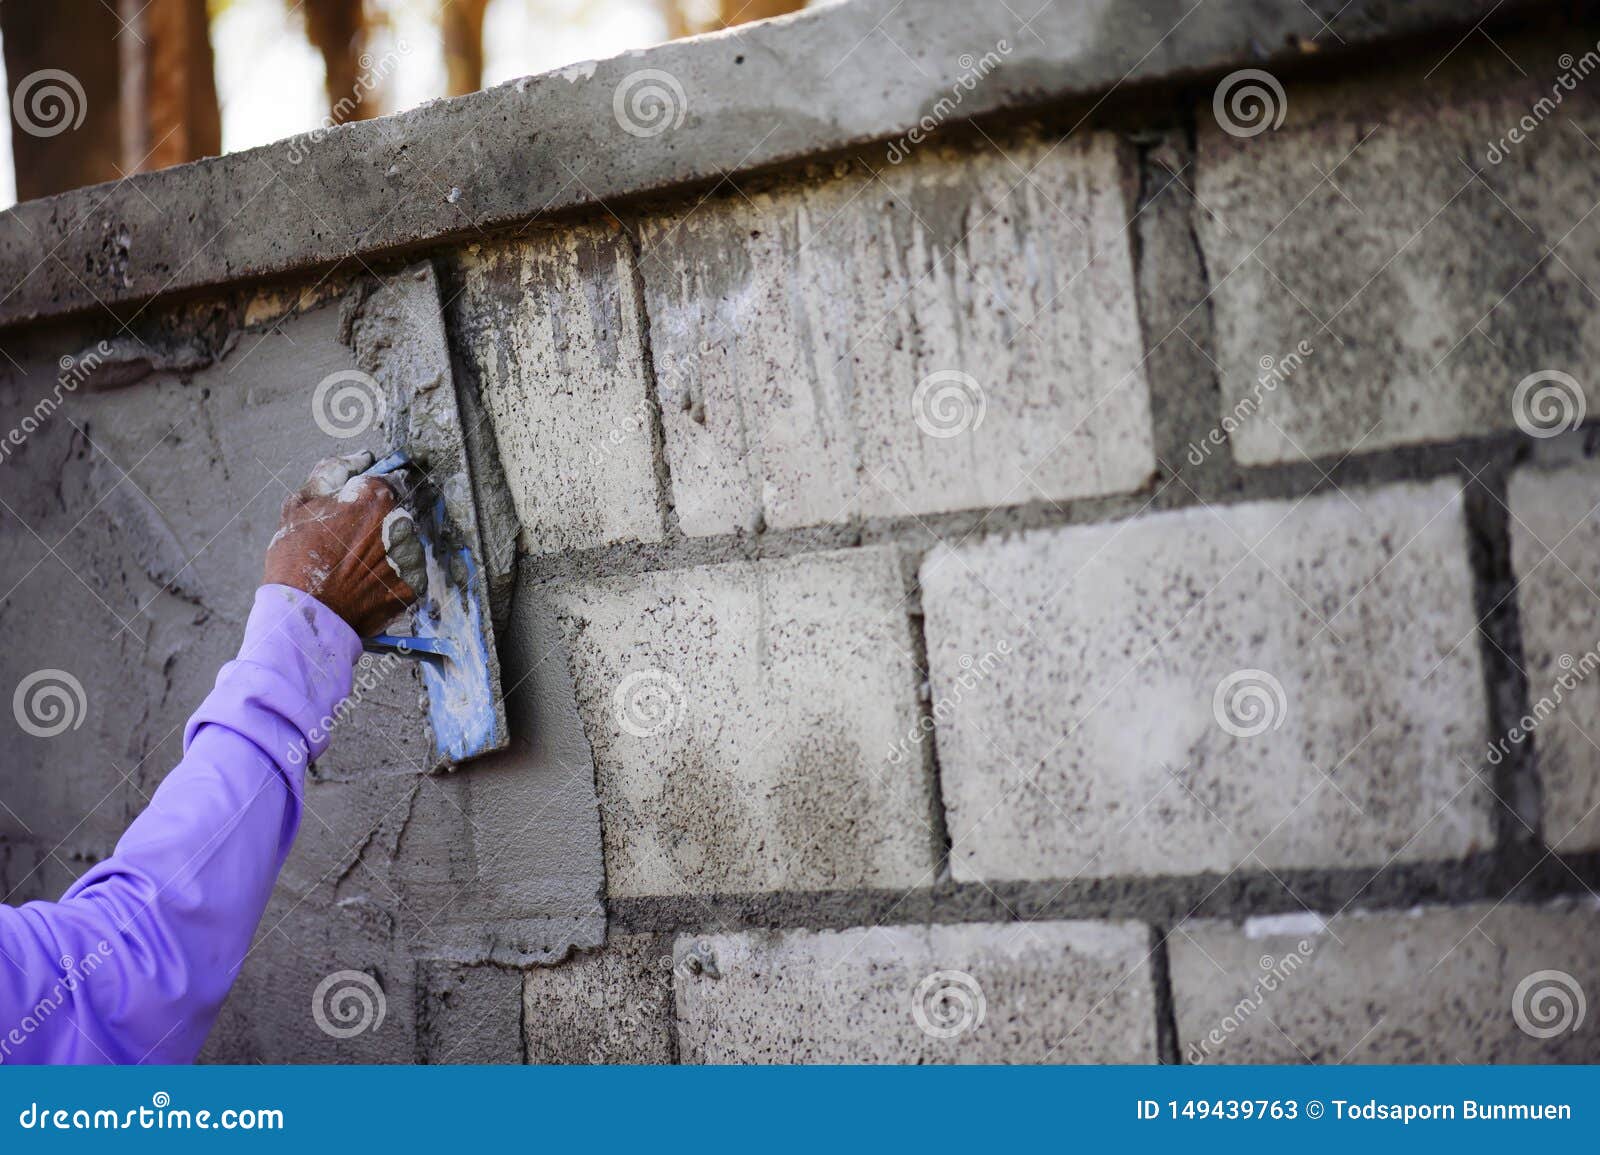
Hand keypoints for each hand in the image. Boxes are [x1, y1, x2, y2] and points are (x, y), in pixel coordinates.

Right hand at [263, 451, 425, 635]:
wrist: (304, 615)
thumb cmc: (296, 559)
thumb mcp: (300, 505)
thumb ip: (332, 473)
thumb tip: (360, 458)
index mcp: (376, 496)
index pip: (383, 483)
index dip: (364, 499)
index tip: (351, 513)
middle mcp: (401, 522)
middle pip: (395, 514)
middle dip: (376, 524)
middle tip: (347, 547)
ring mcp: (411, 556)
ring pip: (403, 543)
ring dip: (386, 550)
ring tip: (354, 569)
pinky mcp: (414, 586)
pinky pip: (406, 573)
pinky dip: (390, 577)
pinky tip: (365, 585)